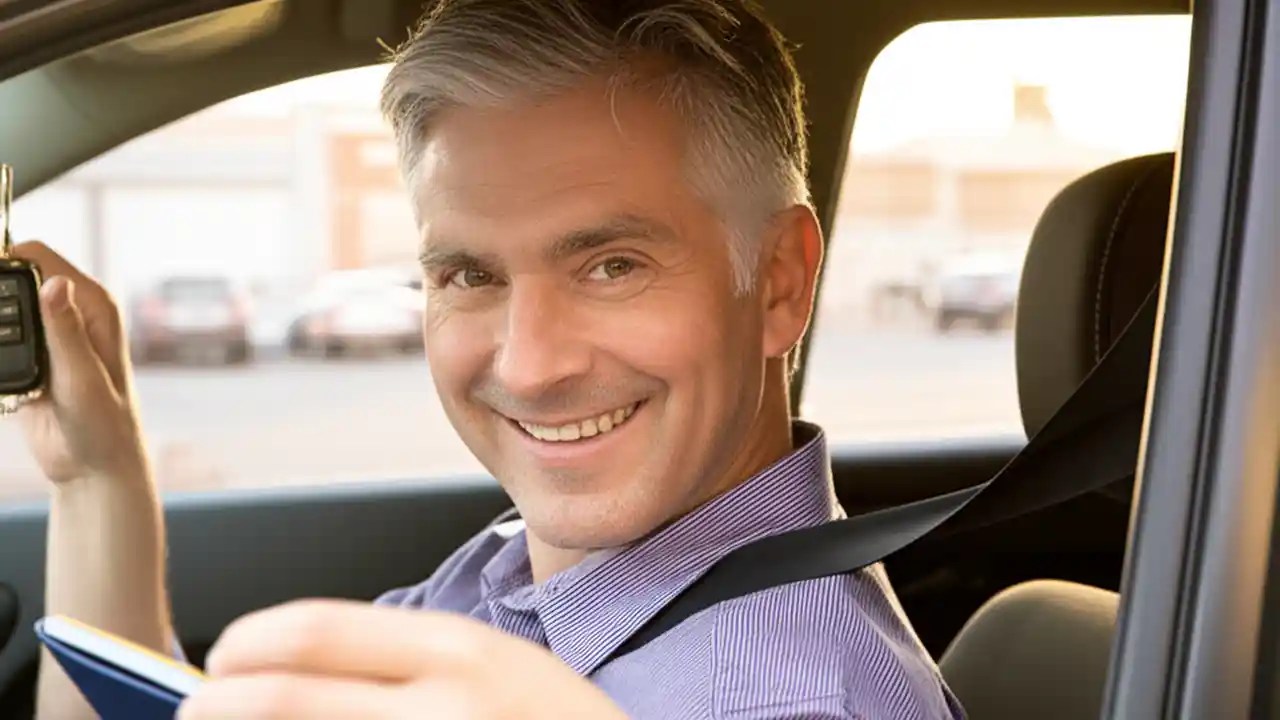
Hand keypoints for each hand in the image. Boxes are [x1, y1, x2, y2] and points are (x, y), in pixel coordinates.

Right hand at [10, 241, 148, 483]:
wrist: (93, 467)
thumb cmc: (104, 425)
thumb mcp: (82, 378)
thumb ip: (65, 332)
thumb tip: (55, 283)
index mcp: (94, 306)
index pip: (39, 257)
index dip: (2, 259)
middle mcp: (70, 312)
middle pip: (10, 277)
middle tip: (1, 342)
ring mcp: (46, 334)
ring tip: (11, 367)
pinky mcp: (25, 358)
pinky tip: (1, 376)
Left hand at [178, 599, 629, 719]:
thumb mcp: (498, 669)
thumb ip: (408, 661)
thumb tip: (288, 667)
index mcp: (459, 653)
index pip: (313, 632)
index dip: (245, 644)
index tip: (217, 660)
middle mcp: (440, 708)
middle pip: (280, 699)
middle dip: (212, 706)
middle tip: (191, 710)